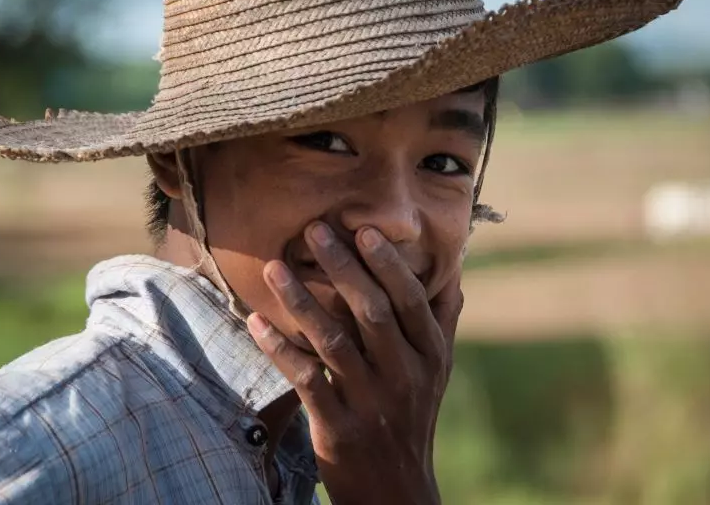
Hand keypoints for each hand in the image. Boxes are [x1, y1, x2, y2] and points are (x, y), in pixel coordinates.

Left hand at [246, 222, 463, 504]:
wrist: (397, 492)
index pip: (411, 302)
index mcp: (430, 357)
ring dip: (301, 301)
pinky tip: (256, 321)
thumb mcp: (437, 371)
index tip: (363, 231)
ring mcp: (370, 403)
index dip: (388, 265)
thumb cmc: (413, 417)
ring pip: (333, 342)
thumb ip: (442, 320)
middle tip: (313, 231)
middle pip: (372, 313)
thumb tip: (454, 270)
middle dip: (342, 268)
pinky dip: (279, 348)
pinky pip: (305, 380)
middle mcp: (404, 376)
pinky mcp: (338, 428)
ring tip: (274, 266)